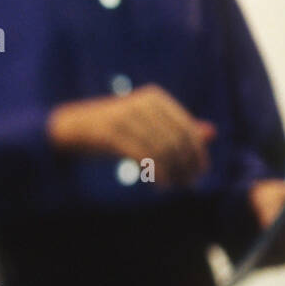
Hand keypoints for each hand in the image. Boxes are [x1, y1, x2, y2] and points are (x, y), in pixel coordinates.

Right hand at [47, 84, 215, 186]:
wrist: (72, 127)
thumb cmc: (116, 128)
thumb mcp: (149, 124)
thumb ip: (179, 127)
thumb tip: (212, 132)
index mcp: (156, 98)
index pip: (187, 128)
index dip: (197, 153)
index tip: (199, 175)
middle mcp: (143, 103)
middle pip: (177, 140)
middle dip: (186, 166)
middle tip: (186, 186)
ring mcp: (126, 116)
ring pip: (162, 149)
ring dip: (172, 173)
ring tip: (172, 187)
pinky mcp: (111, 132)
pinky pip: (143, 156)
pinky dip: (156, 173)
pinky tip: (158, 184)